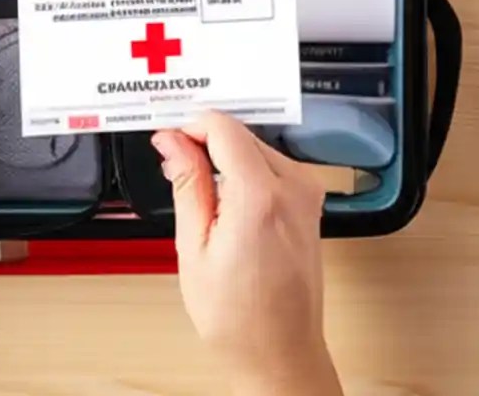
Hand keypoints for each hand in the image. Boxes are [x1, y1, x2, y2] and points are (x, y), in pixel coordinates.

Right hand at [152, 111, 341, 395]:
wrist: (279, 352)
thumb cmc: (237, 316)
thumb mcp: (194, 246)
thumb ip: (187, 183)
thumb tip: (173, 142)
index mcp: (261, 196)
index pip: (223, 128)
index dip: (189, 127)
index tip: (167, 139)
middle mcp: (294, 188)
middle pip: (241, 135)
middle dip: (205, 144)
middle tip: (174, 167)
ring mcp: (309, 195)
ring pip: (257, 149)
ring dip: (226, 160)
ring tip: (198, 196)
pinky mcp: (311, 205)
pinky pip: (273, 169)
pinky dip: (245, 175)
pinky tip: (224, 204)